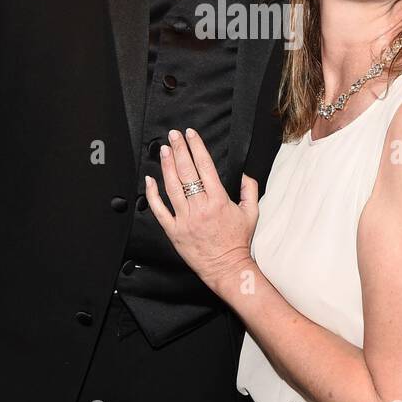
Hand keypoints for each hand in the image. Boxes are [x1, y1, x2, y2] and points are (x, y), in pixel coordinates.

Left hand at [144, 128, 257, 295]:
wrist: (227, 267)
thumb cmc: (238, 241)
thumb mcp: (251, 213)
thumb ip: (249, 190)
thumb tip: (245, 174)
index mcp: (219, 200)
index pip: (205, 166)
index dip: (196, 147)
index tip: (191, 134)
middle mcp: (200, 207)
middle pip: (186, 171)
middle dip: (179, 149)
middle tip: (174, 135)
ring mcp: (185, 219)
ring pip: (172, 187)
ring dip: (166, 165)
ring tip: (164, 150)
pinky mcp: (173, 231)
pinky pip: (159, 210)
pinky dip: (153, 194)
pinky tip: (150, 180)